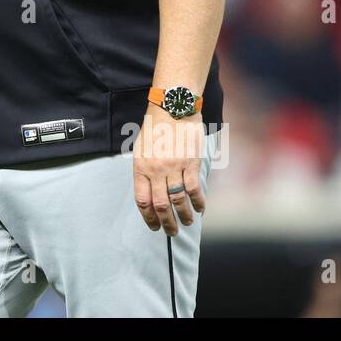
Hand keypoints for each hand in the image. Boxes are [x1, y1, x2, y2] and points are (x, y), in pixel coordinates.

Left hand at [132, 104, 205, 235]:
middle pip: (160, 205)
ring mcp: (173, 167)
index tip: (154, 226)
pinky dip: (198, 202)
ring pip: (178, 200)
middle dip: (166, 223)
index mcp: (140, 168)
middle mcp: (155, 170)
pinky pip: (194, 189)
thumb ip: (143, 170)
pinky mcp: (190, 163)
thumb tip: (148, 192)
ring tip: (187, 222)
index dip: (148, 217)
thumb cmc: (155, 128)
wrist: (172, 108)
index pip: (142, 201)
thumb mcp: (140, 148)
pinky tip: (200, 208)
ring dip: (184, 216)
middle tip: (171, 232)